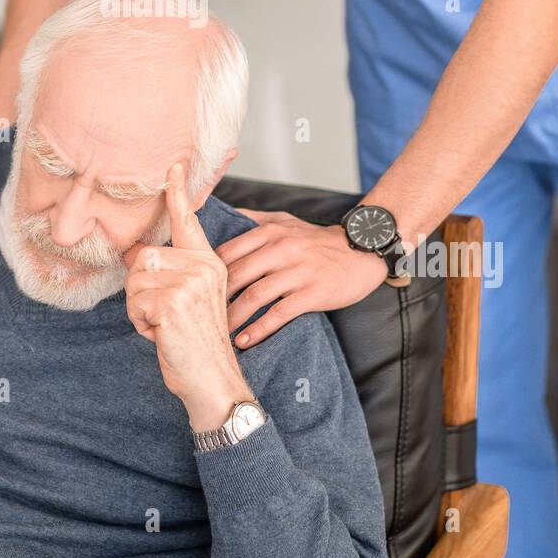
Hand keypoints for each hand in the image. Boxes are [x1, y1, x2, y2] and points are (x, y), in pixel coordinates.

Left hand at [123, 162, 253, 430]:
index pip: (188, 220)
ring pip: (135, 281)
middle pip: (143, 258)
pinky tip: (164, 336)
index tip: (172, 164)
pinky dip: (141, 325)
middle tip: (164, 316)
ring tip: (165, 327)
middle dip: (140, 291)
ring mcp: (191, 284)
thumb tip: (135, 253)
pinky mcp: (174, 303)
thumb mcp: (189, 299)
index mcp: (209, 262)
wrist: (214, 381)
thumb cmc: (196, 343)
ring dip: (139, 310)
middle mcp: (204, 267)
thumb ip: (172, 272)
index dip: (177, 191)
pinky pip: (135, 303)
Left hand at [216, 209, 388, 347]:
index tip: (196, 292)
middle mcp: (281, 248)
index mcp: (269, 231)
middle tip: (199, 317)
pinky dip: (258, 329)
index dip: (207, 274)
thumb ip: (253, 220)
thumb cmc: (317, 239)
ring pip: (254, 296)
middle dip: (214, 299)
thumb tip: (221, 216)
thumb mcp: (285, 220)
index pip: (227, 252)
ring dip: (232, 318)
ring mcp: (297, 271)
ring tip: (218, 334)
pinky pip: (279, 313)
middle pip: (237, 275)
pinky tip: (244, 341)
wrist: (362, 251)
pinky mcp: (312, 293)